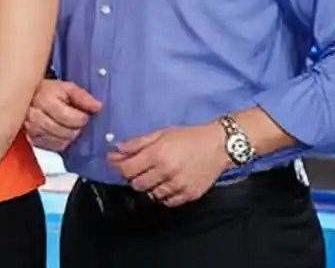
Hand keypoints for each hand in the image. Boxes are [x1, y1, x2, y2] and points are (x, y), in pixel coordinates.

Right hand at [24, 80, 102, 151]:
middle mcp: (37, 117)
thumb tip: (98, 107)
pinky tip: (61, 133)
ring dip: (70, 136)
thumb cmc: (48, 91)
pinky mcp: (32, 139)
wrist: (27, 97)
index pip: (73, 119)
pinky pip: (53, 147)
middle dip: (77, 129)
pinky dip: (61, 142)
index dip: (83, 118)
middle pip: (67, 133)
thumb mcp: (66, 88)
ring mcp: (33, 130)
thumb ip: (83, 97)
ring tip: (69, 127)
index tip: (82, 113)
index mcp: (46, 101)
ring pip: (61, 141)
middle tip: (77, 122)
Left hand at [107, 122, 230, 207]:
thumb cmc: (189, 137)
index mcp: (157, 154)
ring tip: (155, 175)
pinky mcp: (189, 195)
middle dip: (133, 177)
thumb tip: (117, 150)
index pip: (127, 169)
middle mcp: (166, 172)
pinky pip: (167, 202)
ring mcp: (178, 185)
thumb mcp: (161, 133)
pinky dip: (163, 195)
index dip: (118, 166)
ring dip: (149, 186)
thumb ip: (138, 142)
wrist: (218, 146)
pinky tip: (166, 184)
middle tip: (139, 169)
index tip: (115, 162)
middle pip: (136, 184)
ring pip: (151, 194)